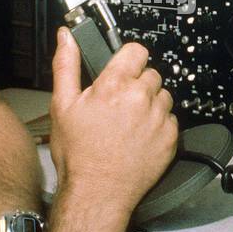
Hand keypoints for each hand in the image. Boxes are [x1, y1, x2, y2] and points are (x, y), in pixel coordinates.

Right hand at [49, 27, 177, 220]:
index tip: (123, 70)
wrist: (97, 192)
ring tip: (130, 123)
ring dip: (150, 104)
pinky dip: (159, 125)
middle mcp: (141, 97)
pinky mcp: (170, 138)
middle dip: (137, 84)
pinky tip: (140, 137)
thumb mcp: (62, 106)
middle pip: (150, 74)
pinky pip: (170, 120)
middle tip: (119, 105)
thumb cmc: (79, 155)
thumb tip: (66, 38)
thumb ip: (66, 65)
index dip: (128, 59)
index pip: (136, 50)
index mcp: (114, 84)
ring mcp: (158, 118)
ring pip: (163, 96)